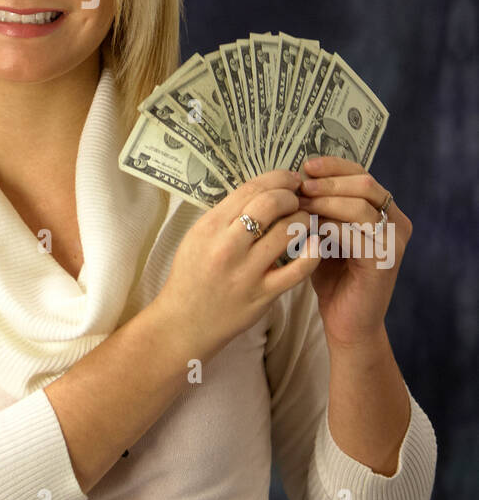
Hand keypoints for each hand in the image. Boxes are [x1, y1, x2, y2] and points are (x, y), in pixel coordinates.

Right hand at [156, 169, 318, 362]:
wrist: (184, 321)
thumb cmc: (191, 275)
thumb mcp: (197, 236)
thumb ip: (226, 215)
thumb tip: (261, 193)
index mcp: (210, 227)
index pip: (250, 189)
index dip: (277, 178)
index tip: (289, 179)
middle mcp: (228, 246)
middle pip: (271, 204)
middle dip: (291, 196)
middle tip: (298, 199)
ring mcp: (247, 272)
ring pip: (288, 232)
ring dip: (304, 220)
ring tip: (305, 221)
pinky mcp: (263, 295)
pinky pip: (298, 270)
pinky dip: (313, 252)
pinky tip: (315, 244)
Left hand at [298, 156, 411, 348]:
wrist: (347, 323)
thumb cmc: (334, 277)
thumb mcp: (326, 233)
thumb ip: (321, 208)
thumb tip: (297, 177)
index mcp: (386, 211)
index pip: (362, 174)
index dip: (334, 166)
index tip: (305, 166)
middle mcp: (397, 223)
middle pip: (364, 184)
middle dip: (328, 183)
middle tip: (299, 187)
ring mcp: (394, 242)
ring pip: (359, 206)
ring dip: (324, 203)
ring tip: (298, 206)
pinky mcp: (383, 261)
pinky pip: (353, 234)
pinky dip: (327, 227)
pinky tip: (307, 230)